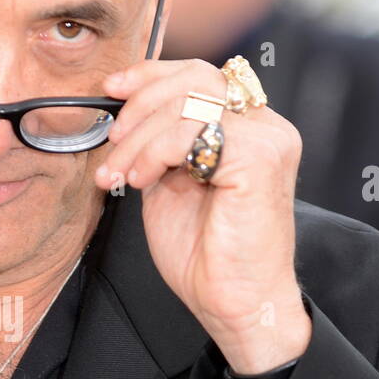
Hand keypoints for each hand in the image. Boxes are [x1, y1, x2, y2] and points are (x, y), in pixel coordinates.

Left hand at [94, 58, 311, 373]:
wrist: (232, 303)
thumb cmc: (205, 256)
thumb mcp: (170, 185)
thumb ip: (160, 145)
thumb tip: (124, 114)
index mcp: (247, 129)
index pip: (200, 75)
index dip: (151, 75)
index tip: (111, 89)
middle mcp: (265, 127)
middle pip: (195, 76)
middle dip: (139, 105)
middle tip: (112, 143)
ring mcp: (267, 139)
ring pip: (188, 103)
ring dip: (139, 138)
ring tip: (120, 174)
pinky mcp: (260, 157)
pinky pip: (193, 131)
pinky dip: (155, 152)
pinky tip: (142, 181)